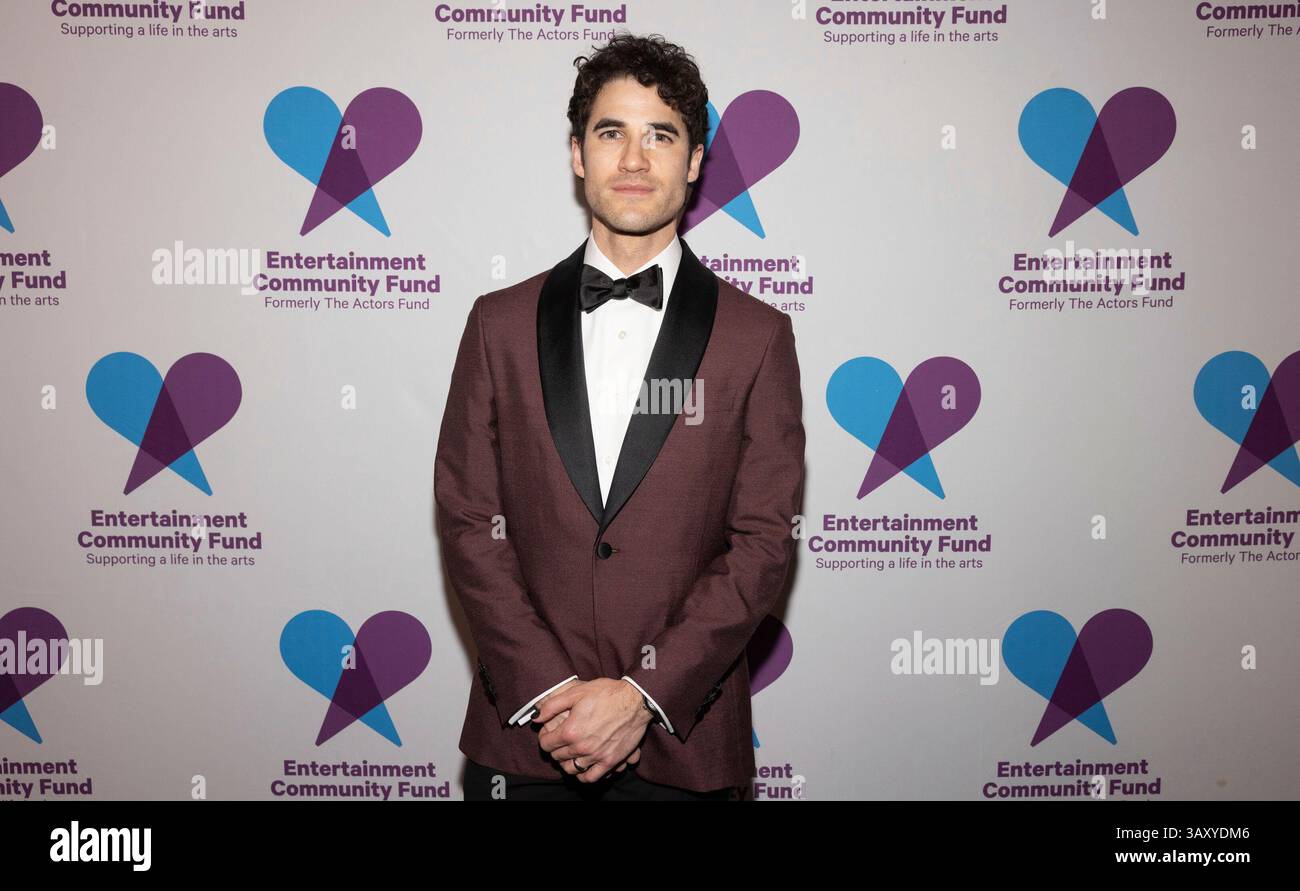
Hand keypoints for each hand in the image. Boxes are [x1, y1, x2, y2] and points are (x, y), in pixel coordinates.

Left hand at [533, 678, 652, 781]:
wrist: (635, 700)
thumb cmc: (606, 693)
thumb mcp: (576, 692)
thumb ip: (552, 706)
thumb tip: (536, 718)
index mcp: (570, 730)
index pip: (546, 744)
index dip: (544, 738)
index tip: (548, 734)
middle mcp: (581, 747)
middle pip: (558, 757)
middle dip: (555, 749)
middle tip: (560, 741)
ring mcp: (596, 756)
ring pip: (571, 769)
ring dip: (567, 763)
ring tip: (570, 754)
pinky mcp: (610, 761)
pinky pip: (590, 777)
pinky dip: (583, 775)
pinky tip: (583, 766)